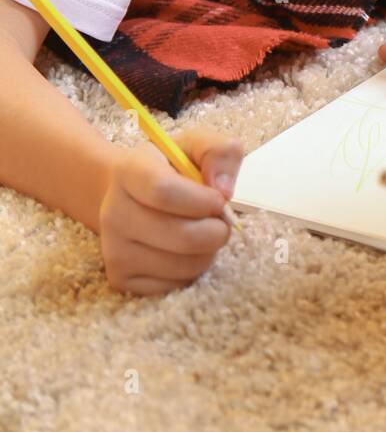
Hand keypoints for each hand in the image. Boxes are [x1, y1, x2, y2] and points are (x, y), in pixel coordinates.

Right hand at [99, 125, 242, 294]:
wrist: (128, 196)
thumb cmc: (170, 169)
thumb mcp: (195, 145)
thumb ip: (220, 151)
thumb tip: (224, 191)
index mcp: (129, 172)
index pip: (165, 192)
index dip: (203, 200)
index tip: (220, 199)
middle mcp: (114, 213)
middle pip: (182, 236)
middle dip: (217, 231)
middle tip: (221, 221)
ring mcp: (114, 250)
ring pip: (184, 265)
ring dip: (208, 251)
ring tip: (201, 232)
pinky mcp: (121, 279)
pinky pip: (176, 286)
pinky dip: (192, 270)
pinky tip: (184, 250)